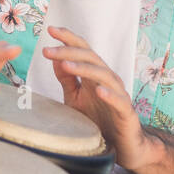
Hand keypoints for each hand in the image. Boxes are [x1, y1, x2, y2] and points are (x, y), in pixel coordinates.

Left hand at [40, 25, 158, 170]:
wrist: (123, 145)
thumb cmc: (98, 120)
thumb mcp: (75, 98)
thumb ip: (66, 80)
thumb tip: (54, 58)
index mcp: (94, 74)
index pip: (82, 50)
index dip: (68, 39)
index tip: (50, 29)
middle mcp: (107, 79)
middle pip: (90, 58)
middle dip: (68, 52)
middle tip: (47, 50)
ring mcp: (118, 94)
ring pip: (104, 75)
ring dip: (84, 69)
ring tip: (66, 66)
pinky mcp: (126, 112)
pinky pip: (119, 100)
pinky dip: (109, 94)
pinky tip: (98, 91)